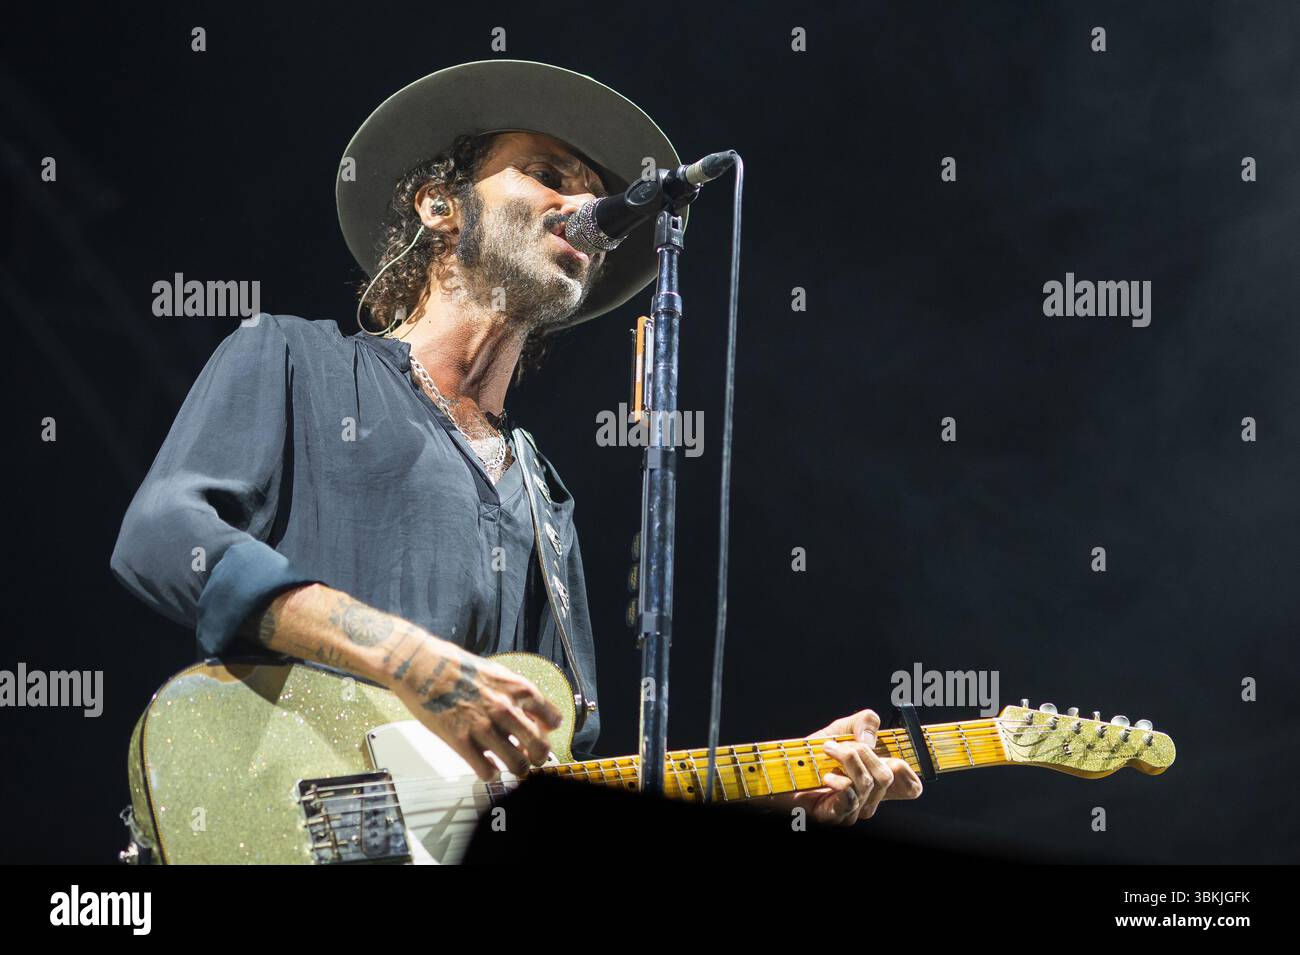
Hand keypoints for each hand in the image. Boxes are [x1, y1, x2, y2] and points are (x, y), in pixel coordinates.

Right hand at [389, 634, 562, 781]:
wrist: (421, 665)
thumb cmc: (457, 666)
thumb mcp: (497, 674)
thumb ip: (515, 695)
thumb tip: (529, 716)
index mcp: (518, 689)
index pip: (552, 720)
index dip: (547, 730)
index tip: (540, 733)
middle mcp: (506, 708)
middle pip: (540, 748)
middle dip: (538, 758)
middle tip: (530, 759)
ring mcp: (484, 726)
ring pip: (517, 765)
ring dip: (515, 769)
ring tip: (508, 765)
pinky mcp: (461, 741)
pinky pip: (487, 771)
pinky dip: (490, 773)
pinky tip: (486, 767)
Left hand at [784, 708, 922, 824]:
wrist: (782, 769)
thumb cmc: (811, 754)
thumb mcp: (839, 729)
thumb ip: (863, 722)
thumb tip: (871, 738)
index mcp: (874, 779)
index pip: (910, 787)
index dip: (909, 773)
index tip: (892, 757)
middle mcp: (868, 798)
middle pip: (888, 777)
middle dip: (863, 752)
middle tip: (838, 745)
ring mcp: (853, 810)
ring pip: (868, 783)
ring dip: (846, 760)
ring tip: (826, 753)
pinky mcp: (834, 816)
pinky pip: (850, 799)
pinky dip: (839, 781)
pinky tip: (826, 776)